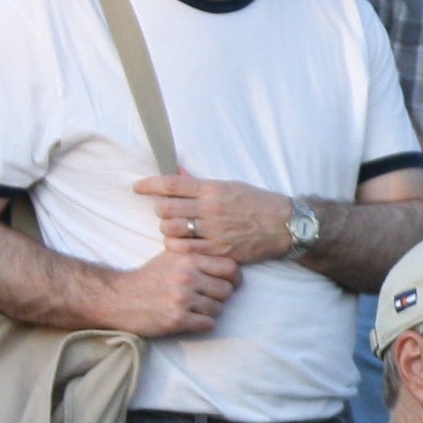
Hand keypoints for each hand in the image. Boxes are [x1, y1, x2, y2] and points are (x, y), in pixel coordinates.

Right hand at [105, 241, 240, 337]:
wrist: (117, 298)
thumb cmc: (148, 277)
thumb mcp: (172, 257)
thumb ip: (198, 256)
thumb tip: (229, 260)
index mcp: (189, 259)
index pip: (230, 267)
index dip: (234, 277)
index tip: (229, 283)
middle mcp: (187, 277)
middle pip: (227, 290)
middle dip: (219, 297)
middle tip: (206, 299)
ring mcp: (182, 298)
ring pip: (218, 308)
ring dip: (209, 312)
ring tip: (194, 309)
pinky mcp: (176, 319)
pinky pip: (208, 324)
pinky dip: (202, 324)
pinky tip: (191, 320)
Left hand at [135, 171, 299, 263]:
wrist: (285, 225)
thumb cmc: (258, 203)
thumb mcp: (231, 185)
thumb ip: (200, 183)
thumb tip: (177, 172)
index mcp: (213, 189)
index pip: (171, 184)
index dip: (149, 185)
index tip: (137, 187)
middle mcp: (211, 208)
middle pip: (165, 209)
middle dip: (160, 210)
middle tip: (166, 212)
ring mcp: (213, 230)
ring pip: (171, 230)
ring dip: (168, 229)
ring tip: (176, 228)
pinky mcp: (218, 249)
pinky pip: (183, 249)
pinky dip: (177, 246)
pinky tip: (182, 243)